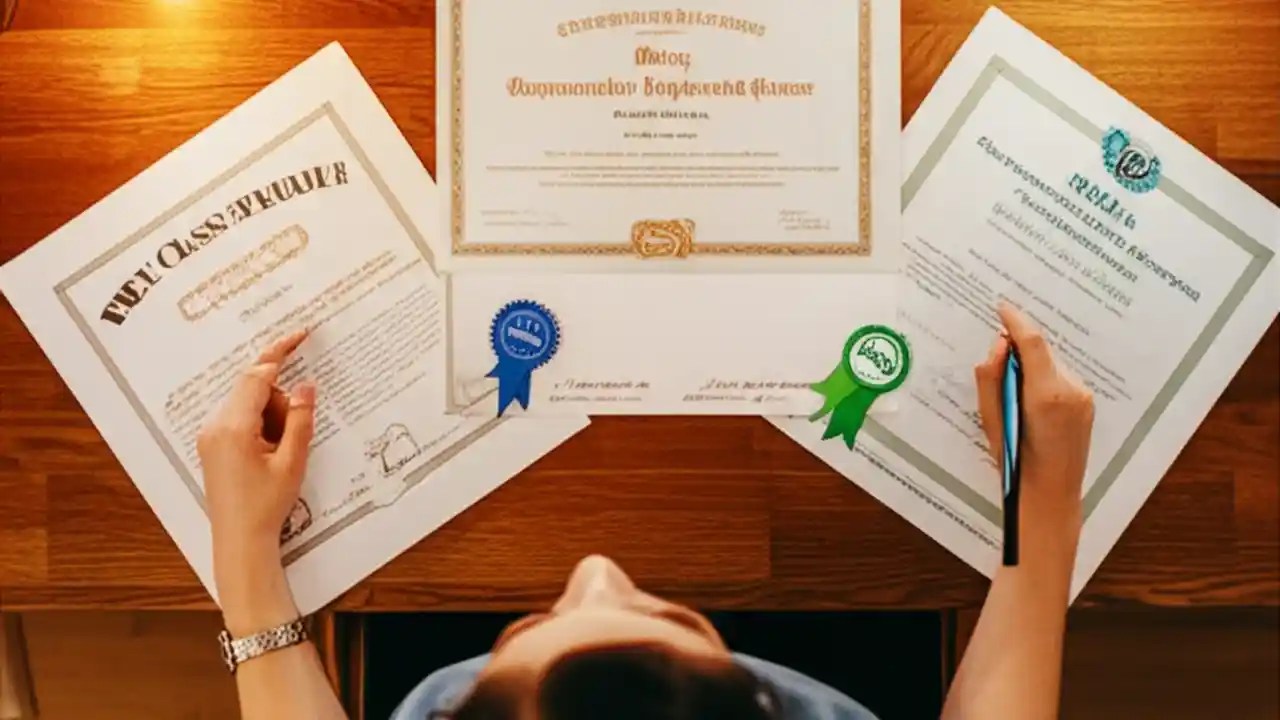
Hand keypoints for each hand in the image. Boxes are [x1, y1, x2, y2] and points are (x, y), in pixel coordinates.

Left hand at [197, 329, 315, 632]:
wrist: (240, 542)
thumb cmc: (266, 506)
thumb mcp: (292, 461)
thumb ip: (299, 419)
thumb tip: (305, 385)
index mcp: (234, 427)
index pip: (258, 375)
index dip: (281, 351)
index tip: (301, 334)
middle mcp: (216, 425)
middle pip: (254, 388)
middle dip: (280, 402)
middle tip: (293, 438)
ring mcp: (211, 435)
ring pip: (249, 404)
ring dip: (272, 418)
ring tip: (280, 455)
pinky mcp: (213, 445)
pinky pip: (241, 419)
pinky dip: (261, 427)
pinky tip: (270, 454)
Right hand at [974, 303, 1093, 569]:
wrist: (1049, 495)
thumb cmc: (1014, 462)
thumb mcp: (990, 420)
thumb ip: (991, 378)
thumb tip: (998, 344)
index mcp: (1045, 394)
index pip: (1032, 342)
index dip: (1015, 319)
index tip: (1001, 307)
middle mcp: (1071, 390)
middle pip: (1041, 353)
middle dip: (1019, 353)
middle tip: (999, 374)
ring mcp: (1084, 397)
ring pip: (1051, 366)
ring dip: (1032, 371)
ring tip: (1015, 403)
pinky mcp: (1088, 404)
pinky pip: (1061, 380)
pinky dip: (1043, 383)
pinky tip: (1032, 409)